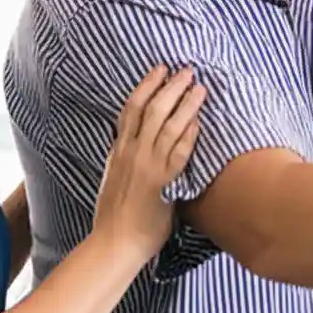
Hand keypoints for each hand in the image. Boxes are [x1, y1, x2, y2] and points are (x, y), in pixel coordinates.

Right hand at [92, 65, 204, 259]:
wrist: (113, 243)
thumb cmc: (114, 216)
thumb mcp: (113, 177)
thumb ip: (125, 158)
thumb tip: (137, 145)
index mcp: (118, 150)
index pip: (131, 109)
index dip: (147, 86)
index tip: (160, 70)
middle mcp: (131, 153)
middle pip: (151, 109)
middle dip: (169, 86)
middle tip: (185, 70)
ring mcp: (146, 166)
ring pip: (166, 125)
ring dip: (184, 103)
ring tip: (199, 87)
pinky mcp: (161, 183)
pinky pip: (178, 153)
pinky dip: (189, 135)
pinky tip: (199, 122)